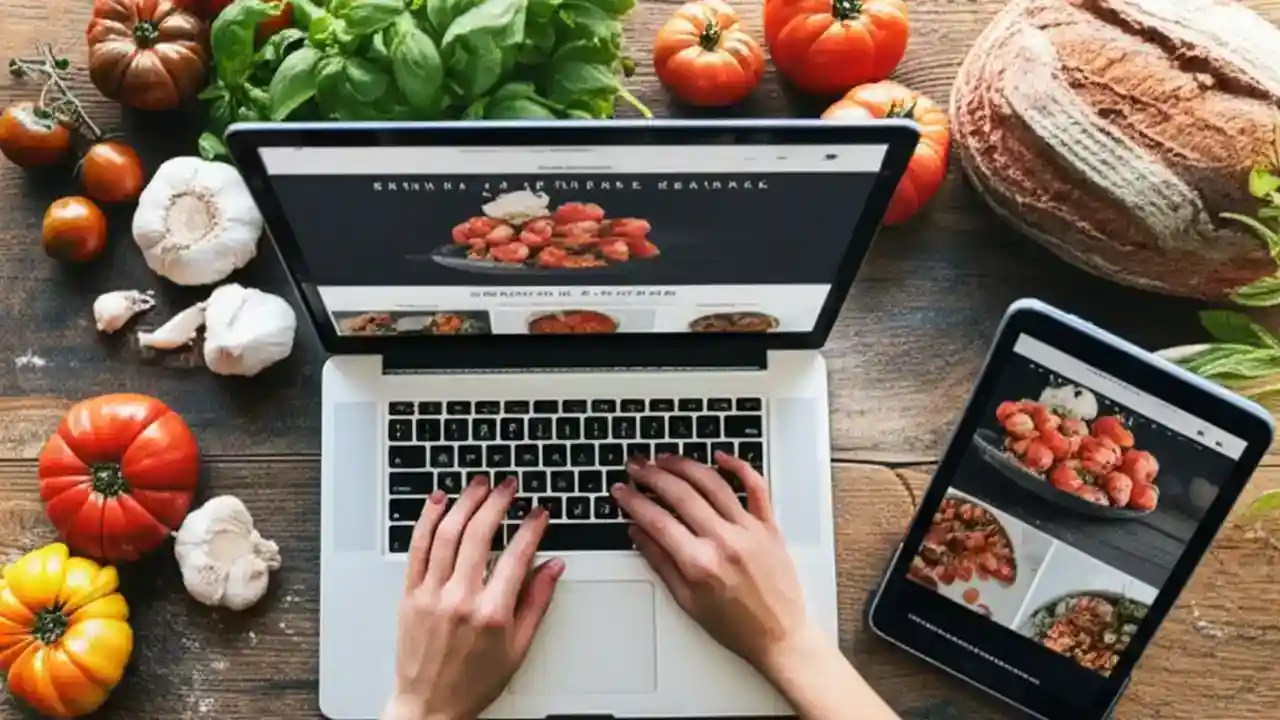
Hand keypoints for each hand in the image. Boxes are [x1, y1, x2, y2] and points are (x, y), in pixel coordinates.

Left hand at [383, 477, 563, 719]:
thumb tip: (554, 566)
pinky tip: (439, 502)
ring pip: (447, 534)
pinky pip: (417, 548)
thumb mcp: (519, 648)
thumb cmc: (474, 682)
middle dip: (498, 502)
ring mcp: (431, 595)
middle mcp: (460, 600)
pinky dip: (427, 520)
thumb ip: (537, 602)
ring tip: (479, 485)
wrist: (429, 706)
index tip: (539, 513)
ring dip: (465, 502)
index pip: (517, 555)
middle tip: (509, 485)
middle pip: (479, 534)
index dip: (532, 527)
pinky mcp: (409, 595)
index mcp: (492, 614)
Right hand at [610, 452, 809, 673]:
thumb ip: (660, 563)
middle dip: (652, 475)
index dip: (632, 501)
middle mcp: (724, 541)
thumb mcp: (687, 601)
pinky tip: (721, 456)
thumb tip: (637, 533)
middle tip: (636, 467)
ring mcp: (748, 530)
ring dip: (685, 465)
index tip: (620, 491)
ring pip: (712, 483)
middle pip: (680, 494)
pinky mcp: (769, 527)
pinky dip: (739, 467)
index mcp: (699, 564)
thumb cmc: (735, 625)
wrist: (780, 636)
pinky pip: (756, 487)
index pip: (656, 520)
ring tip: (665, 458)